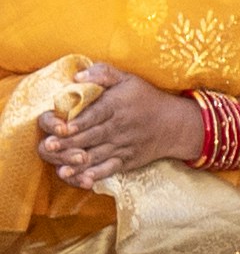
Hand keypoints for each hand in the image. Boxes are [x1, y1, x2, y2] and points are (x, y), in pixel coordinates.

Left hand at [36, 62, 203, 188]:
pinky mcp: (127, 160)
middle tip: (50, 146)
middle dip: (70, 143)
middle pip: (92, 136)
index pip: (96, 114)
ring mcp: (123, 146)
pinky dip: (98, 175)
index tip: (62, 127)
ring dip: (78, 162)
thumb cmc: (146, 99)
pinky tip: (84, 180)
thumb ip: (102, 73)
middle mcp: (120, 127)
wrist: (175, 125)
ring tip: (61, 167)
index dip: (79, 122)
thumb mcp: (127, 79)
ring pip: (98, 154)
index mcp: (117, 106)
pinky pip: (111, 169)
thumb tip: (77, 77)